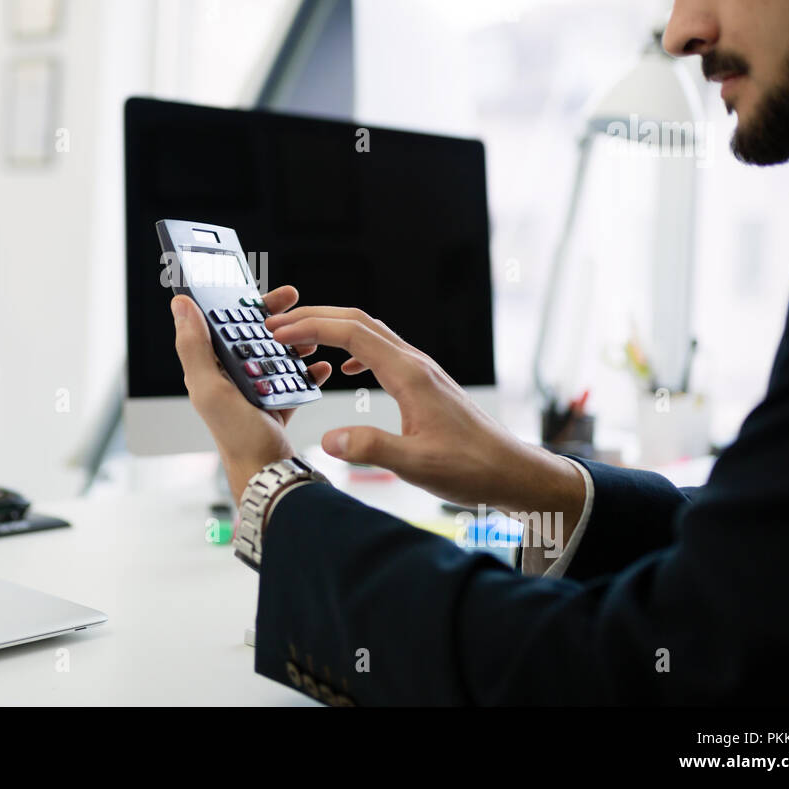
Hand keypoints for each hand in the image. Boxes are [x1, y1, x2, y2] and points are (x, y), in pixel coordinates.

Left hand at [171, 285, 331, 500]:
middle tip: (295, 301)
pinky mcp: (274, 408)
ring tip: (311, 337)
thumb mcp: (211, 389)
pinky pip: (292, 383)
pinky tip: (321, 367)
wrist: (269, 476)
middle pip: (251, 337)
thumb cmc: (238, 438)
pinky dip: (307, 373)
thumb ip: (195, 347)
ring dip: (293, 342)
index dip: (240, 304)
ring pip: (274, 356)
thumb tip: (180, 305)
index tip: (263, 291)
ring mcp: (253, 394)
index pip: (222, 325)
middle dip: (274, 319)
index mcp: (210, 372)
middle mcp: (229, 381)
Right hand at [266, 306, 583, 519]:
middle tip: (277, 326)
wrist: (511, 471)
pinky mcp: (423, 383)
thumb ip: (372, 449)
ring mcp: (420, 371)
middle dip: (315, 317)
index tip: (278, 332)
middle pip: (358, 321)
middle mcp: (414, 364)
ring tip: (301, 340)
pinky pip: (382, 350)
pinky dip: (354, 347)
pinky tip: (346, 367)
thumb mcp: (417, 464)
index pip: (352, 333)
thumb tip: (329, 440)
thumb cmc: (471, 467)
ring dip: (333, 329)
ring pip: (370, 332)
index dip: (312, 327)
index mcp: (409, 374)